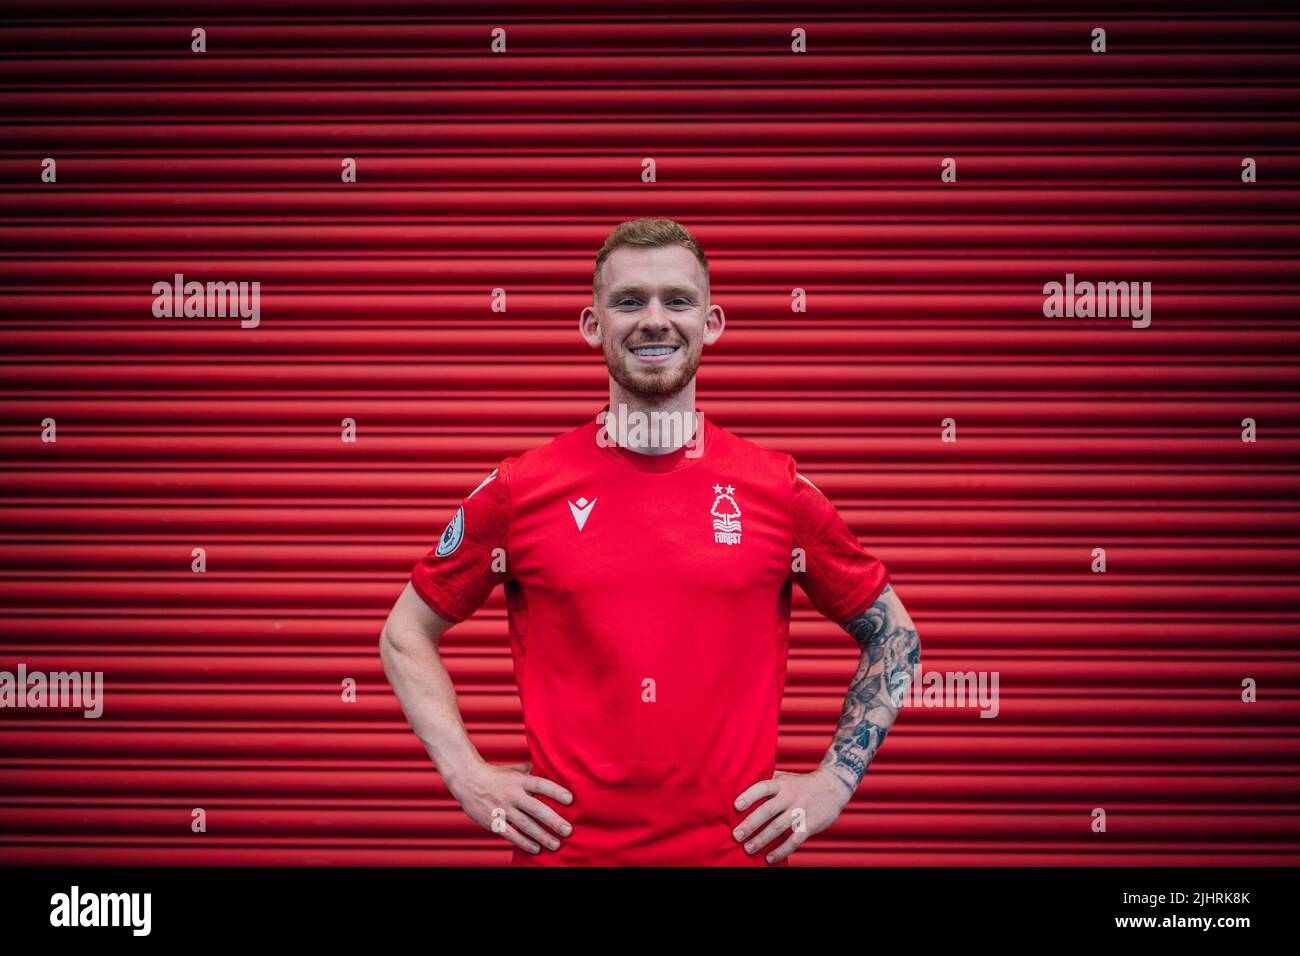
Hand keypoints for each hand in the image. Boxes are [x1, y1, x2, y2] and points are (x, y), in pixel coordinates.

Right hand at [445, 760, 573, 854]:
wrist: (468, 780)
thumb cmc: (495, 775)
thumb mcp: (514, 769)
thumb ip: (531, 772)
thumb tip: (549, 769)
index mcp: (519, 780)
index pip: (541, 784)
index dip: (555, 791)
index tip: (570, 799)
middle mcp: (512, 795)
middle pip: (536, 809)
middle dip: (553, 821)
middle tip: (567, 830)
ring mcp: (503, 809)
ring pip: (525, 825)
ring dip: (542, 836)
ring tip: (555, 844)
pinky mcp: (494, 822)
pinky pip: (511, 835)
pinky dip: (524, 843)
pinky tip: (536, 848)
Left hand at [732, 767, 853, 863]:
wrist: (832, 787)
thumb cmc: (801, 784)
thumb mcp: (785, 777)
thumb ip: (767, 780)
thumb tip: (741, 782)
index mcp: (781, 784)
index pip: (763, 787)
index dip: (749, 795)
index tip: (736, 806)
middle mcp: (790, 797)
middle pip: (768, 810)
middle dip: (751, 823)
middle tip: (737, 835)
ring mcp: (800, 812)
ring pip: (779, 827)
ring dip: (762, 839)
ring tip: (748, 848)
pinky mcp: (810, 825)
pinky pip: (794, 841)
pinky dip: (781, 851)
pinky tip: (769, 858)